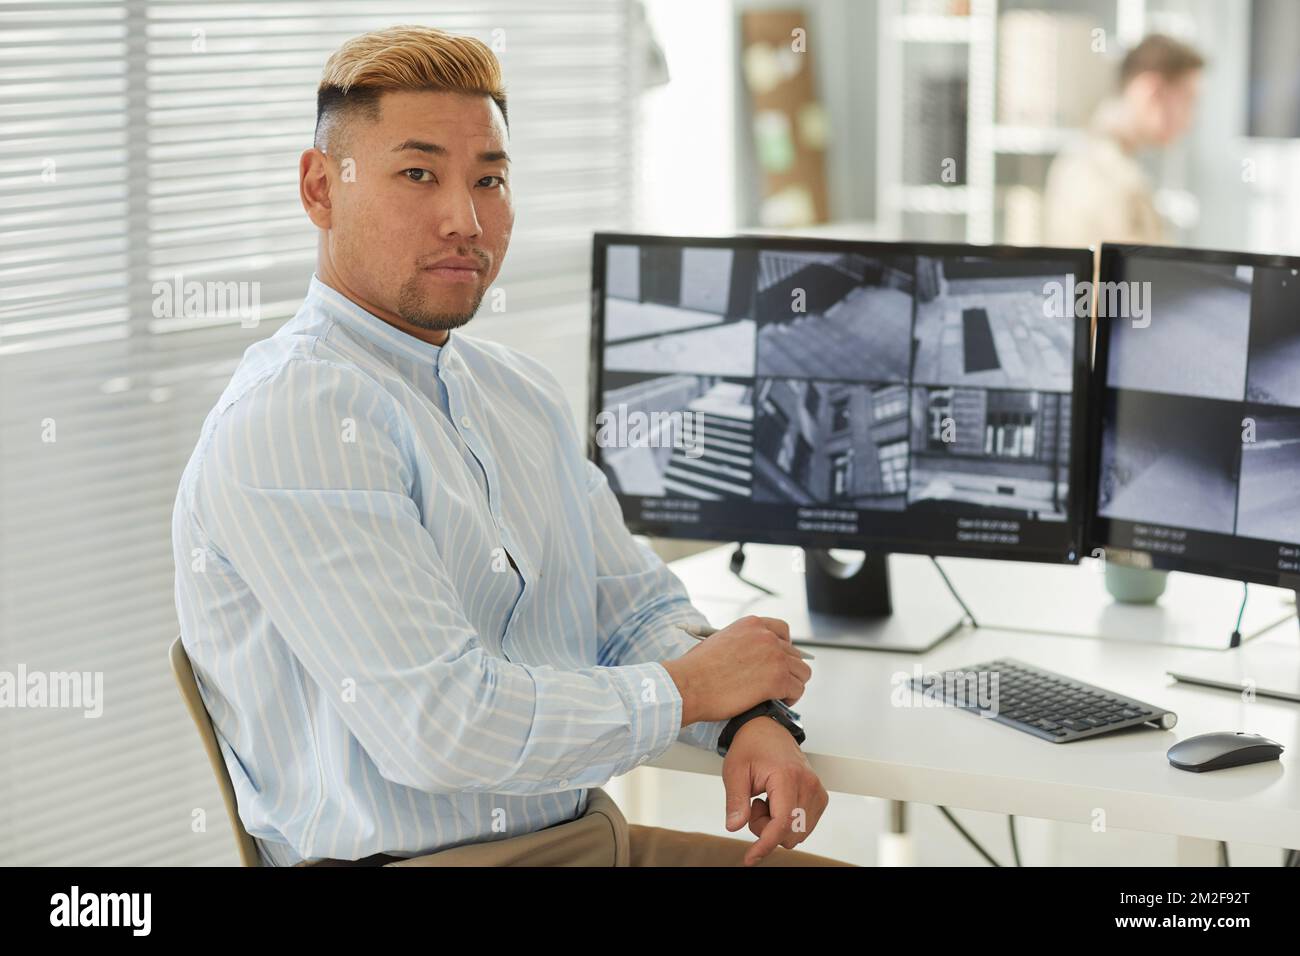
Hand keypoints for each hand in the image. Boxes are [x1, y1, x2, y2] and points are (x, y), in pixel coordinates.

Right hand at [661, 615, 809, 724]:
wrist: (689, 684)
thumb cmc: (696, 668)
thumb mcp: (719, 641)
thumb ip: (741, 644)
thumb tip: (750, 657)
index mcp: (752, 625)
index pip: (782, 631)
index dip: (784, 647)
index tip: (780, 660)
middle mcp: (767, 637)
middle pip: (794, 654)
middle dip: (787, 670)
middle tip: (776, 685)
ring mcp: (775, 658)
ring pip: (802, 672)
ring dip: (792, 685)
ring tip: (779, 696)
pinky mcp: (778, 680)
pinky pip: (797, 690)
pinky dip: (790, 699)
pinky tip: (777, 703)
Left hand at [721, 715, 828, 865]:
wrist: (767, 729)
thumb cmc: (751, 746)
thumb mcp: (734, 771)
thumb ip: (735, 801)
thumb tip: (734, 826)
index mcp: (787, 776)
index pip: (781, 823)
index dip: (765, 845)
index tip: (750, 858)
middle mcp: (808, 784)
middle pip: (790, 833)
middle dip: (766, 829)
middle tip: (753, 805)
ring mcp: (817, 790)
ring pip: (799, 833)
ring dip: (777, 826)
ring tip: (765, 801)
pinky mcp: (820, 795)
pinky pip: (805, 825)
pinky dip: (788, 822)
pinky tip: (776, 803)